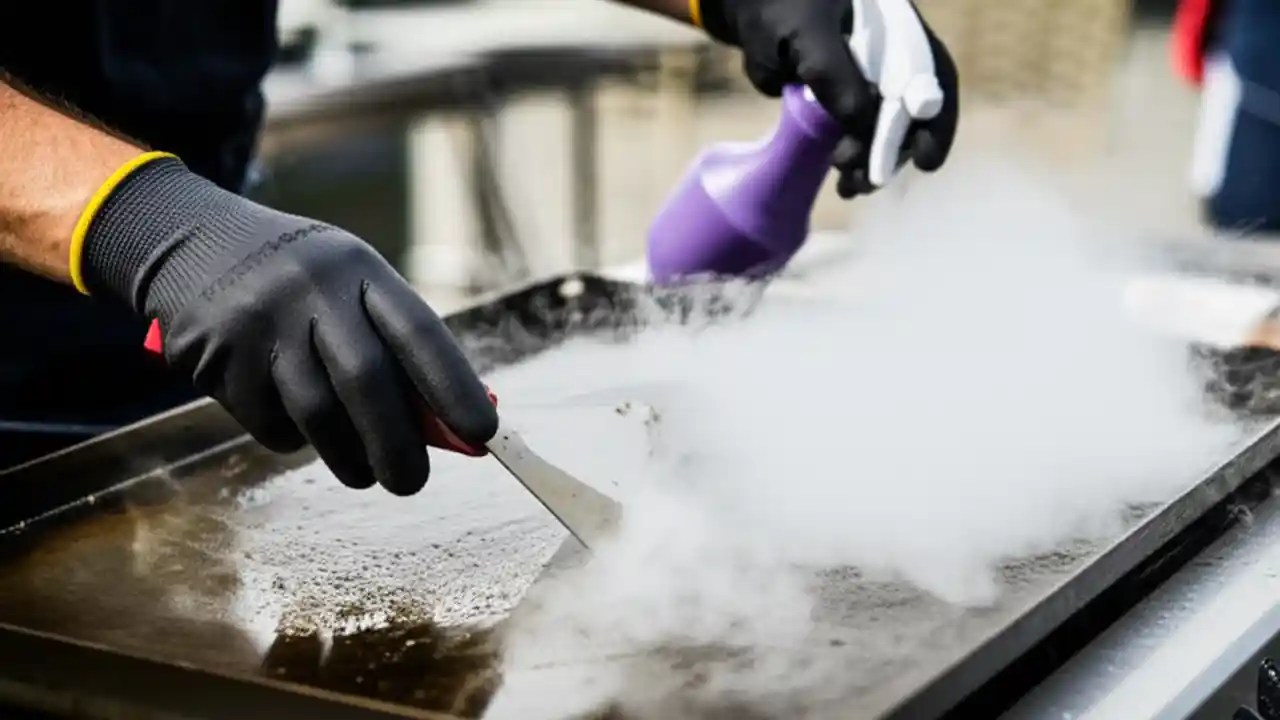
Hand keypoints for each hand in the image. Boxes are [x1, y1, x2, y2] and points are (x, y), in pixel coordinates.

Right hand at [79, 155, 498, 494]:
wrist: (194, 242)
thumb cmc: (304, 283)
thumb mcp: (353, 289)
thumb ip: (399, 350)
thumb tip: (455, 428)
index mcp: (360, 269)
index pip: (419, 332)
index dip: (454, 387)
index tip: (482, 435)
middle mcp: (310, 289)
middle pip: (366, 381)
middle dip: (397, 444)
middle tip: (412, 483)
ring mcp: (259, 321)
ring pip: (316, 413)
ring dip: (348, 457)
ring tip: (364, 472)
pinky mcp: (216, 355)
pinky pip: (269, 423)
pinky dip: (294, 439)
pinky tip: (298, 425)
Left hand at [695, 0, 958, 196]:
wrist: (743, 6)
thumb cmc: (778, 9)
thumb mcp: (806, 34)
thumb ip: (834, 73)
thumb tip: (861, 123)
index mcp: (894, 27)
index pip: (930, 74)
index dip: (935, 119)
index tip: (926, 161)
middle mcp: (890, 52)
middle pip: (912, 108)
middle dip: (896, 150)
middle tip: (872, 182)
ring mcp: (865, 78)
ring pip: (884, 127)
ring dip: (874, 161)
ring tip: (851, 189)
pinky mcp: (839, 98)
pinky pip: (856, 134)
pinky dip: (854, 158)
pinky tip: (844, 181)